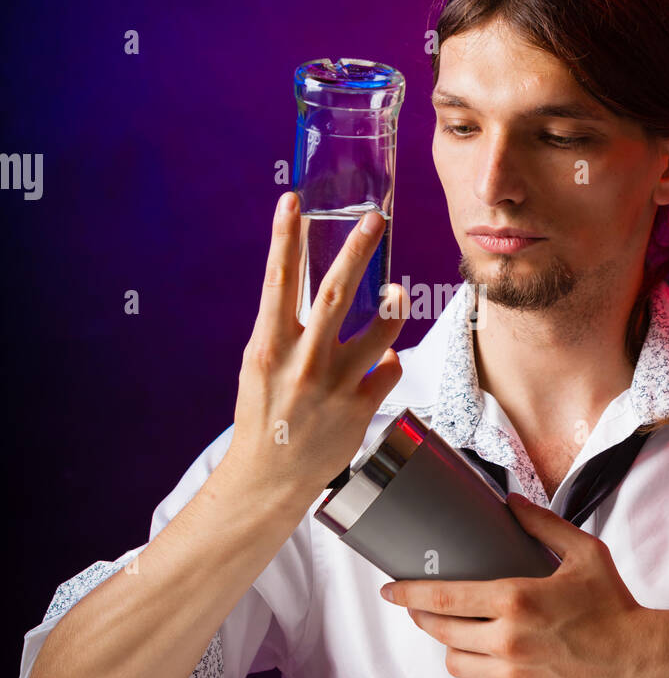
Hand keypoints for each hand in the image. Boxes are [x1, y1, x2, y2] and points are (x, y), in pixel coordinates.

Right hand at [222, 191, 409, 507]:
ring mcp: (333, 386)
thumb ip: (283, 327)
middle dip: (357, 251)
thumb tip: (310, 286)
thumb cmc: (264, 413)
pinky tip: (379, 362)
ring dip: (395, 307)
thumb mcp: (260, 363)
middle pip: (337, 294)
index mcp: (269, 345)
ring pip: (380, 331)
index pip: (277, 281)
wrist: (269, 476)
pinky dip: (387, 361)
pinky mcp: (358, 410)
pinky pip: (388, 370)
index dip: (284, 238)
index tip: (293, 202)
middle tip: (375, 219)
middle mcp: (301, 361)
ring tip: (399, 291)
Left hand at [380, 493, 654, 677]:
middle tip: (417, 607)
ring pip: (455, 662)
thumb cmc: (614, 606)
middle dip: (421, 618)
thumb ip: (543, 525)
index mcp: (516, 600)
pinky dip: (477, 666)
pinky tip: (487, 650)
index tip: (391, 590)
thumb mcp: (584, 553)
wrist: (640, 661)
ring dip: (449, 644)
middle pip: (440, 631)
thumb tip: (511, 501)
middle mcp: (508, 640)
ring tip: (453, 630)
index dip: (409, 594)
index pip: (443, 598)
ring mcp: (512, 672)